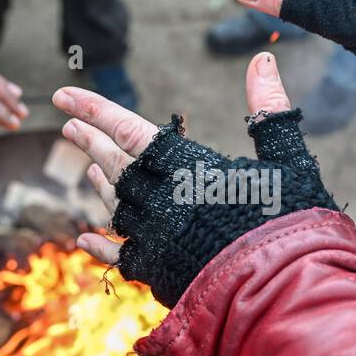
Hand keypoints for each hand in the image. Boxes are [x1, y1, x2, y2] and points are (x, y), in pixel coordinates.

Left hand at [52, 52, 334, 306]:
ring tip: (90, 168)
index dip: (93, 110)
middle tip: (68, 126)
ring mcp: (156, 240)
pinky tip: (85, 236)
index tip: (61, 96)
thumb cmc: (294, 225)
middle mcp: (164, 203)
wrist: (287, 295)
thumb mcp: (289, 162)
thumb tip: (263, 60)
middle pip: (114, 165)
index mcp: (191, 170)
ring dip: (101, 184)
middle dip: (89, 141)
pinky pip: (118, 256)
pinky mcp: (159, 274)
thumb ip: (270, 112)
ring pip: (115, 206)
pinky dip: (100, 244)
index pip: (130, 130)